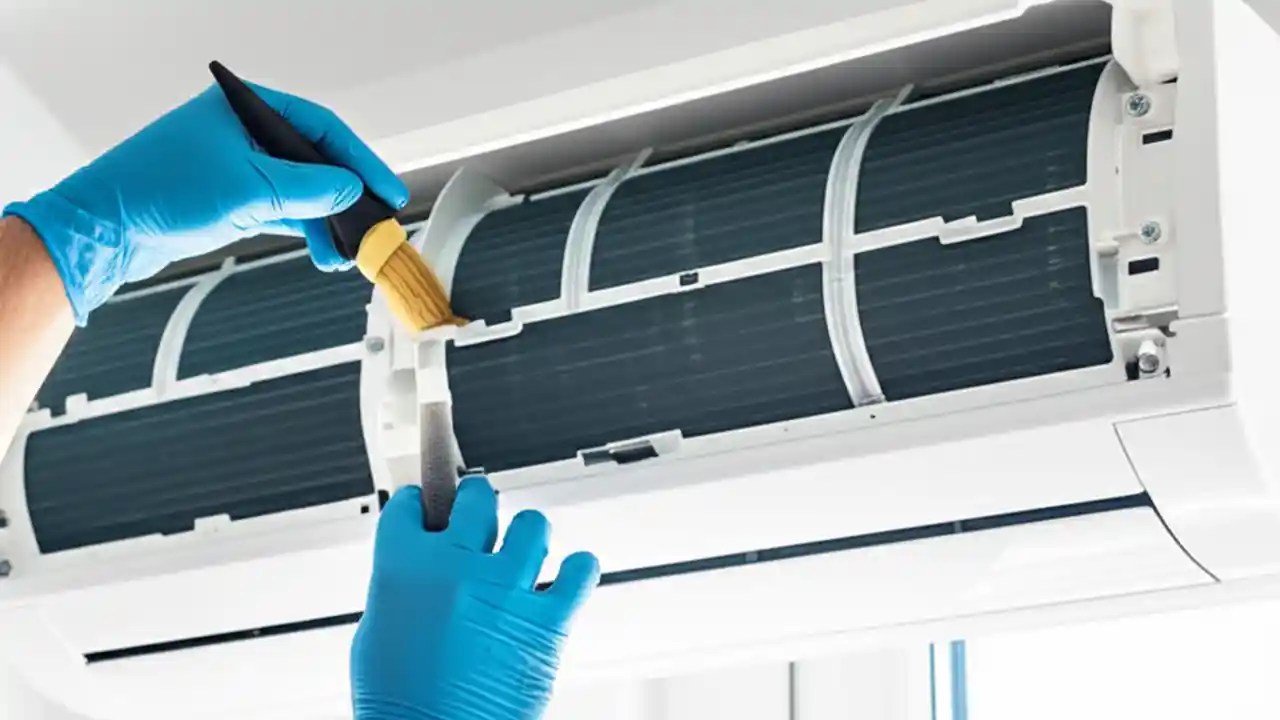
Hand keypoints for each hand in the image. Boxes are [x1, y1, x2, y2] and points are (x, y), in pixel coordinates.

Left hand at [2, 81, 407, 323]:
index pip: (321, 129)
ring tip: (346, 252)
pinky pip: (284, 211)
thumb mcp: (250, 187)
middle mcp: (246, 134)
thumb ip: (309, 188)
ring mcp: (240, 168)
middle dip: (347, 199)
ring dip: (326, 223)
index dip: (361, 162)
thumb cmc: (157, 190)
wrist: (105, 229)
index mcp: (246, 109)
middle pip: (316, 162)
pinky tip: (323, 250)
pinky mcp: (234, 200)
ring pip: (302, 192)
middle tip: (375, 226)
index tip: (387, 193)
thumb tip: (351, 190)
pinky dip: (305, 230)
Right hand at [352, 479, 599, 719]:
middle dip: (475, 501)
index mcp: (403, 567)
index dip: (418, 504)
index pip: (410, 506)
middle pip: (476, 498)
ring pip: (532, 525)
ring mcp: (505, 590)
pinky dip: (579, 570)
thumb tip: (420, 573)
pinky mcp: (547, 620)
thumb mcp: (376, 636)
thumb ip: (403, 590)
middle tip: (478, 513)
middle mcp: (456, 567)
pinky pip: (580, 572)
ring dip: (527, 534)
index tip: (424, 506)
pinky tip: (571, 573)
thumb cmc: (400, 705)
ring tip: (524, 548)